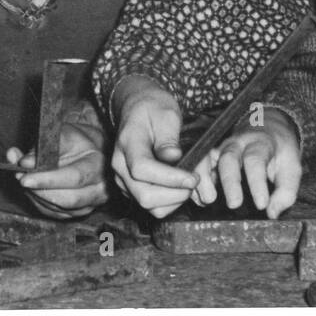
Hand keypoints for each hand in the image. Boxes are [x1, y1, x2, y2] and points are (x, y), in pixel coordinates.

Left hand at [6, 121, 108, 219]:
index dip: (48, 180)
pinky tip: (33, 188)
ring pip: (59, 208)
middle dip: (40, 191)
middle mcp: (98, 188)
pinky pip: (54, 213)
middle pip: (68, 199)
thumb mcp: (63, 133)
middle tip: (20, 179)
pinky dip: (39, 201)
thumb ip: (43, 146)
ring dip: (36, 195)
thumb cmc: (77, 141)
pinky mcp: (78, 212)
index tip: (25, 178)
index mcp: (98, 165)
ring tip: (24, 179)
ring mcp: (90, 203)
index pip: (75, 177)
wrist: (91, 152)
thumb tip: (23, 162)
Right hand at [109, 76, 196, 218]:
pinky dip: (169, 203)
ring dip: (174, 201)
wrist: (137, 109)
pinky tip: (181, 187)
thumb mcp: (166, 113)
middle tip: (195, 180)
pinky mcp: (131, 189)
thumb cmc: (153, 109)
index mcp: (127, 143)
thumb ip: (168, 137)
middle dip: (175, 194)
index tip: (193, 177)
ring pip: (148, 206)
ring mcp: (123, 180)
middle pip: (144, 195)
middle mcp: (120, 166)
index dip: (170, 178)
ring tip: (190, 184)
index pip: (142, 168)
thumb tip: (174, 157)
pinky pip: (151, 206)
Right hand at [190, 108, 300, 218]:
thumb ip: (286, 190)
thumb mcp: (292, 167)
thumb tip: (272, 213)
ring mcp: (220, 149)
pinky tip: (201, 200)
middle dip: (230, 182)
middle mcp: (237, 144)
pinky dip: (196, 182)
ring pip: (205, 158)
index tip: (262, 204)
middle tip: (234, 205)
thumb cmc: (279, 152)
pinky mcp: (210, 157)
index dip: (257, 182)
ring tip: (209, 201)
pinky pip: (197, 166)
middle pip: (229, 159)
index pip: (256, 160)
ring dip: (203, 178)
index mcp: (260, 144)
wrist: (267, 127)